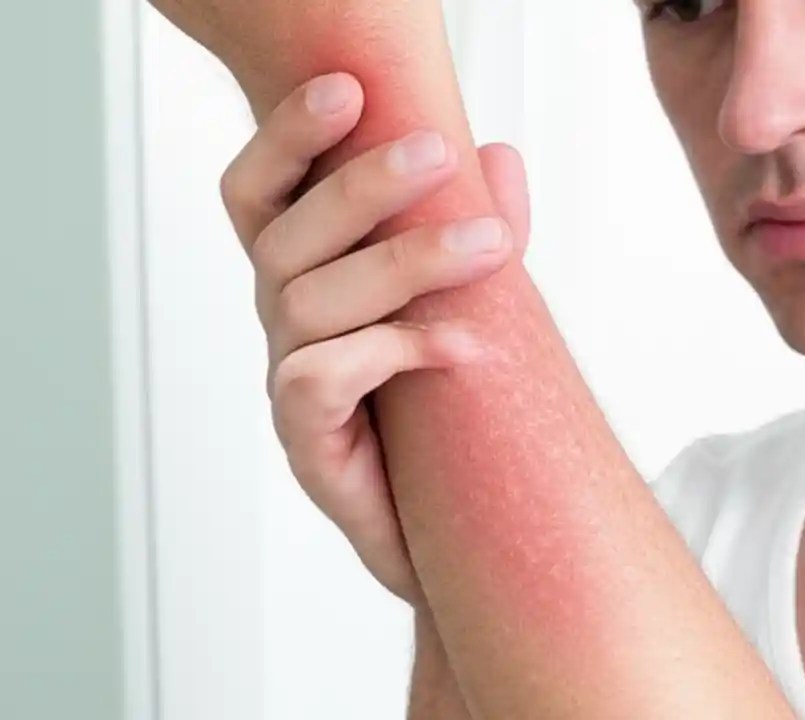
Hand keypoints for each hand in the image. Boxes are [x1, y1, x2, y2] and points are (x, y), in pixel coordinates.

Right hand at [220, 71, 530, 606]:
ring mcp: (289, 383)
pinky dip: (395, 352)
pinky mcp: (309, 443)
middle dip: (362, 188)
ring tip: (491, 248)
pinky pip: (323, 379)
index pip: (259, 193)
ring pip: (314, 302)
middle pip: (287, 238)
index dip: (285, 137)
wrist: (448, 520)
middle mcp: (284, 322)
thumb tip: (500, 153)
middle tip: (436, 151)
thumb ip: (481, 225)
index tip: (346, 89)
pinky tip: (463, 348)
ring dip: (405, 263)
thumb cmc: (445, 400)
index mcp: (303, 274)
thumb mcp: (470, 299)